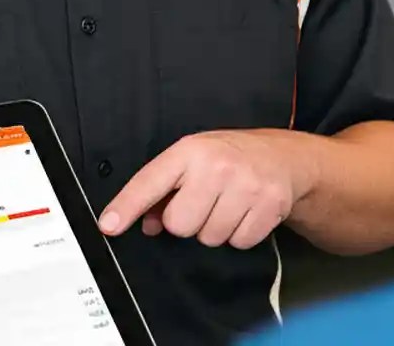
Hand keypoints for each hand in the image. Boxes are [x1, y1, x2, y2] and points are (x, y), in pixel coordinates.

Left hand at [99, 130, 313, 249]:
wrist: (284, 157)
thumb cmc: (230, 158)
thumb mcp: (193, 162)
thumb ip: (164, 191)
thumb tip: (147, 224)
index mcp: (191, 151)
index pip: (150, 182)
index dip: (127, 207)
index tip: (109, 226)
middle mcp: (217, 166)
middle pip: (179, 224)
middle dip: (188, 221)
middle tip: (205, 202)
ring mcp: (246, 185)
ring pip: (210, 237)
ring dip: (216, 228)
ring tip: (228, 204)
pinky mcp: (270, 206)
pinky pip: (239, 242)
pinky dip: (241, 234)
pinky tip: (247, 212)